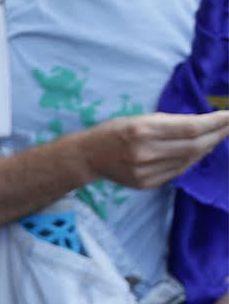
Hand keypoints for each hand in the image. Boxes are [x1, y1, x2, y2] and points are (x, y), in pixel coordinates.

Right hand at [80, 112, 228, 189]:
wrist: (88, 157)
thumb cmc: (114, 131)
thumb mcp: (139, 119)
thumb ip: (170, 122)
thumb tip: (204, 124)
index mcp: (142, 131)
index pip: (190, 127)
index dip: (215, 122)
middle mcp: (144, 153)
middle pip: (194, 146)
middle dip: (216, 135)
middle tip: (228, 127)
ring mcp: (145, 171)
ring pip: (189, 160)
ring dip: (206, 148)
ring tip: (216, 137)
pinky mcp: (146, 184)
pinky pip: (177, 171)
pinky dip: (191, 160)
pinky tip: (196, 151)